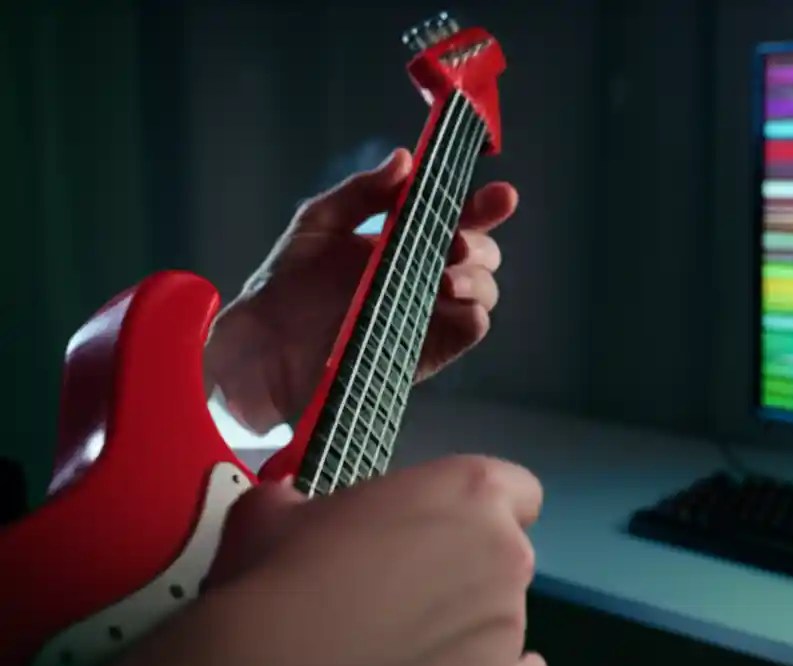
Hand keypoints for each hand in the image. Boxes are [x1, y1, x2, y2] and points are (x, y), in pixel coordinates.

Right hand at [57, 456, 548, 665]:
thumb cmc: (278, 581)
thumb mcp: (276, 514)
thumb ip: (308, 504)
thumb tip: (287, 506)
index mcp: (469, 495)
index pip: (516, 491)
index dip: (481, 512)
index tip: (444, 530)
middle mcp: (507, 557)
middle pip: (505, 559)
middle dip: (466, 571)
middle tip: (403, 593)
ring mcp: (510, 633)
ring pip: (503, 623)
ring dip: (466, 629)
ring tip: (401, 650)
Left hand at [206, 148, 516, 432]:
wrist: (263, 348)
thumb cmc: (286, 286)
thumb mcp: (318, 224)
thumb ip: (361, 192)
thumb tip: (404, 160)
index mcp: (405, 242)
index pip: (458, 219)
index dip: (485, 206)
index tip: (501, 196)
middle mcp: (423, 277)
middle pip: (481, 254)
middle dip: (481, 243)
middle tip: (456, 243)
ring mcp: (429, 315)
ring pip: (484, 291)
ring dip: (478, 278)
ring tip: (447, 277)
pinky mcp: (427, 351)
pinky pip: (469, 330)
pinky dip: (472, 314)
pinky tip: (452, 303)